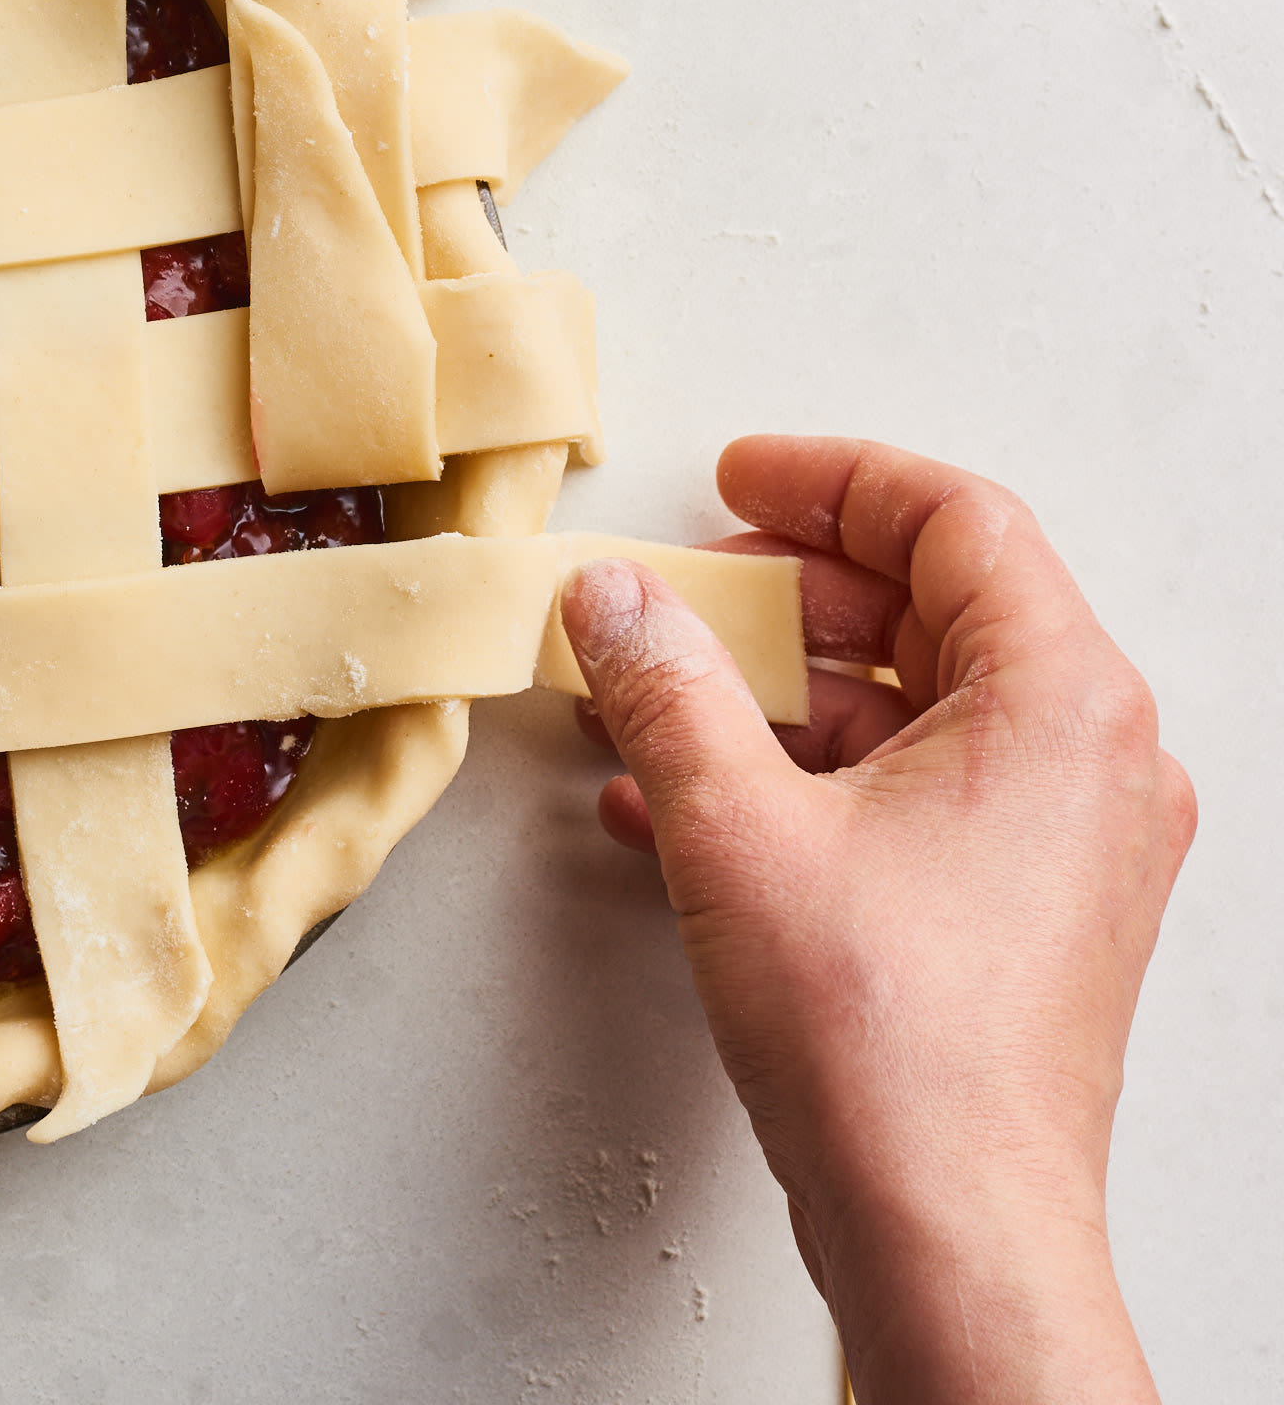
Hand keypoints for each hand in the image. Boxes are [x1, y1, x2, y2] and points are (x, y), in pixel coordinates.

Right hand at [559, 437, 1192, 1404]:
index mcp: (1060, 702)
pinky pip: (916, 798)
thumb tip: (615, 600)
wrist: (949, 1227)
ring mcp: (1070, 845)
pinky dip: (807, 779)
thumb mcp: (734, 825)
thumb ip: (664, 686)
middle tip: (682, 590)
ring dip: (779, 694)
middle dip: (789, 593)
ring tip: (654, 699)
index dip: (831, 483)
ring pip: (917, 710)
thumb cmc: (888, 1043)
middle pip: (937, 610)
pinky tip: (680, 803)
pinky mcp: (1026, 915)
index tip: (737, 480)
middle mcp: (1093, 760)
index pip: (955, 523)